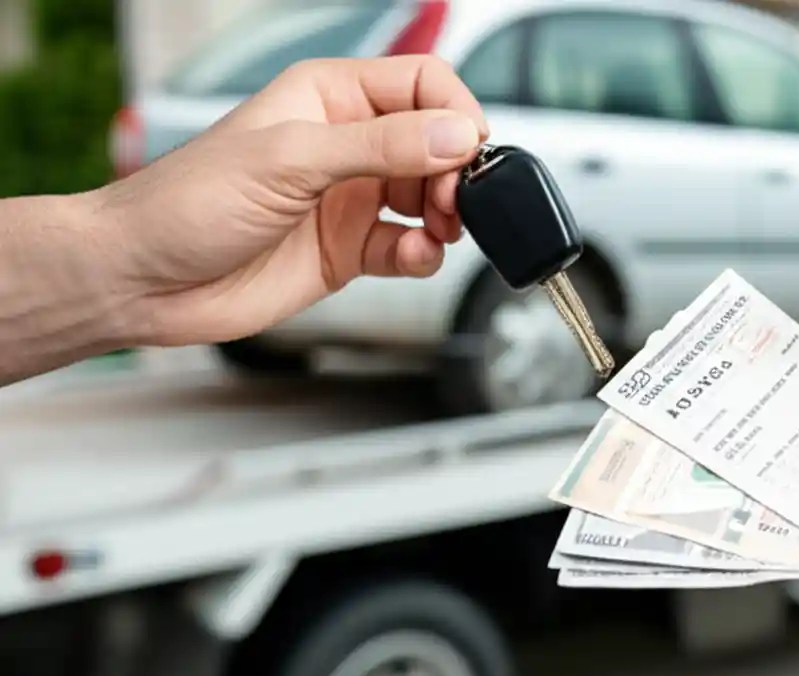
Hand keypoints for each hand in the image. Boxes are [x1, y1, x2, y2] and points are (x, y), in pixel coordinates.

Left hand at [94, 55, 488, 345]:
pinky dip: (423, 255)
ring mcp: (350, 198)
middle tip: (453, 203)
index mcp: (329, 97)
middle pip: (438, 144)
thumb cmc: (188, 203)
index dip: (454, 114)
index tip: (466, 152)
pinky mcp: (349, 250)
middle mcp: (347, 144)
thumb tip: (455, 134)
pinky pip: (411, 247)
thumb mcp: (290, 160)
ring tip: (436, 233)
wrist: (144, 280)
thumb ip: (380, 147)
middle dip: (456, 173)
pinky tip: (409, 257)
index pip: (422, 84)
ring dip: (448, 217)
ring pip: (432, 198)